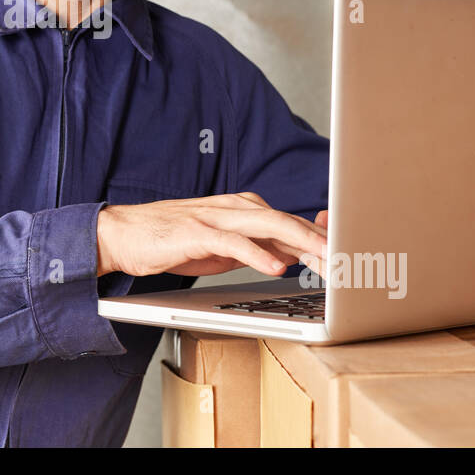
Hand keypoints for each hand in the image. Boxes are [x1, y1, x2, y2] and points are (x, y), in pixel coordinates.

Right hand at [96, 192, 327, 278]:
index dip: (323, 238)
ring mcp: (215, 217)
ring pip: (268, 225)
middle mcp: (235, 207)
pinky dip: (257, 255)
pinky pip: (234, 243)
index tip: (350, 255)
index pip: (292, 223)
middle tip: (350, 259)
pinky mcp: (196, 232)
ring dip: (301, 242)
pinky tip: (276, 267)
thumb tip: (293, 256)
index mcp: (244, 209)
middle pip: (288, 222)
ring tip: (326, 259)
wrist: (124, 234)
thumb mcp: (224, 247)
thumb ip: (256, 247)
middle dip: (322, 240)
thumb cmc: (173, 241)